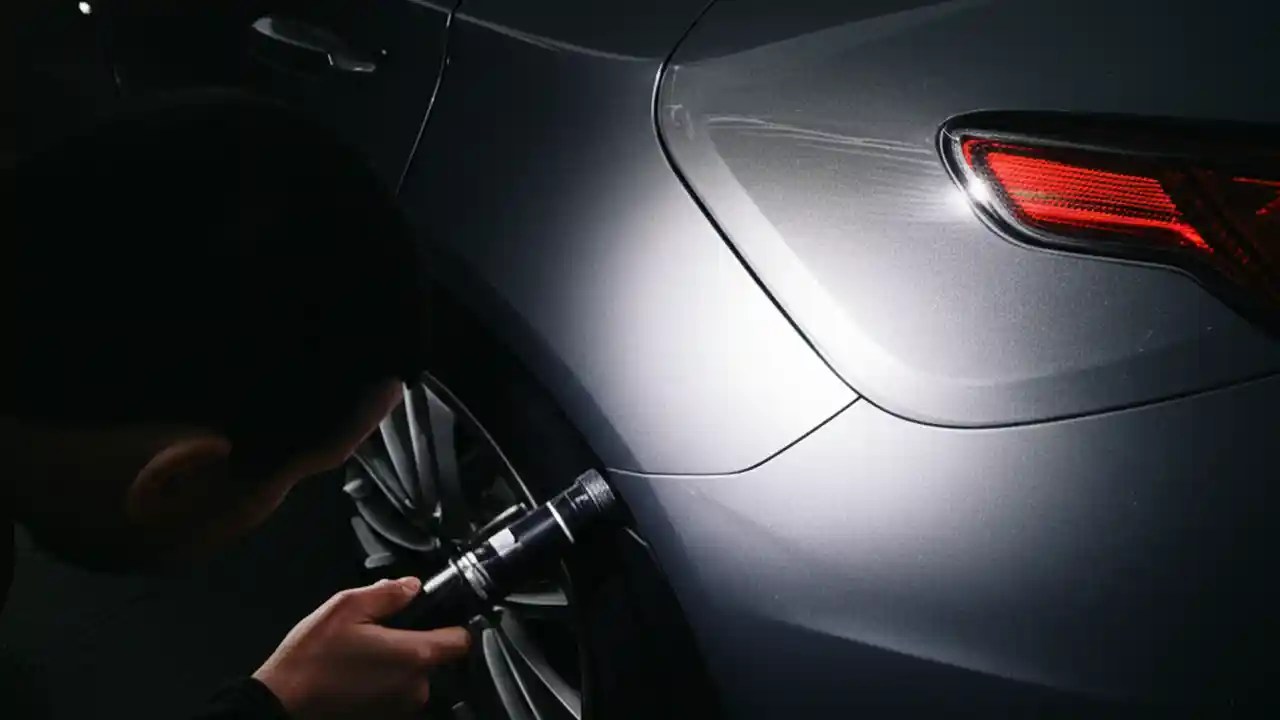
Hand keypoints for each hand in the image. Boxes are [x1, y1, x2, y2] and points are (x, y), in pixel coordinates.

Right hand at [253, 577, 470, 719]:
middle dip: (414, 644)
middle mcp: (414, 686)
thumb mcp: (346, 607)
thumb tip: (412, 586)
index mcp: (413, 655)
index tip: (436, 617)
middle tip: (381, 634)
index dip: (452, 625)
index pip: (461, 641)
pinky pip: (396, 693)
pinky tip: (358, 673)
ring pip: (414, 676)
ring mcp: (401, 707)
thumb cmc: (311, 658)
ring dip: (397, 665)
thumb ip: (387, 593)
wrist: (282, 702)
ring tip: (363, 655)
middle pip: (435, 658)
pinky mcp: (385, 718)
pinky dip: (384, 683)